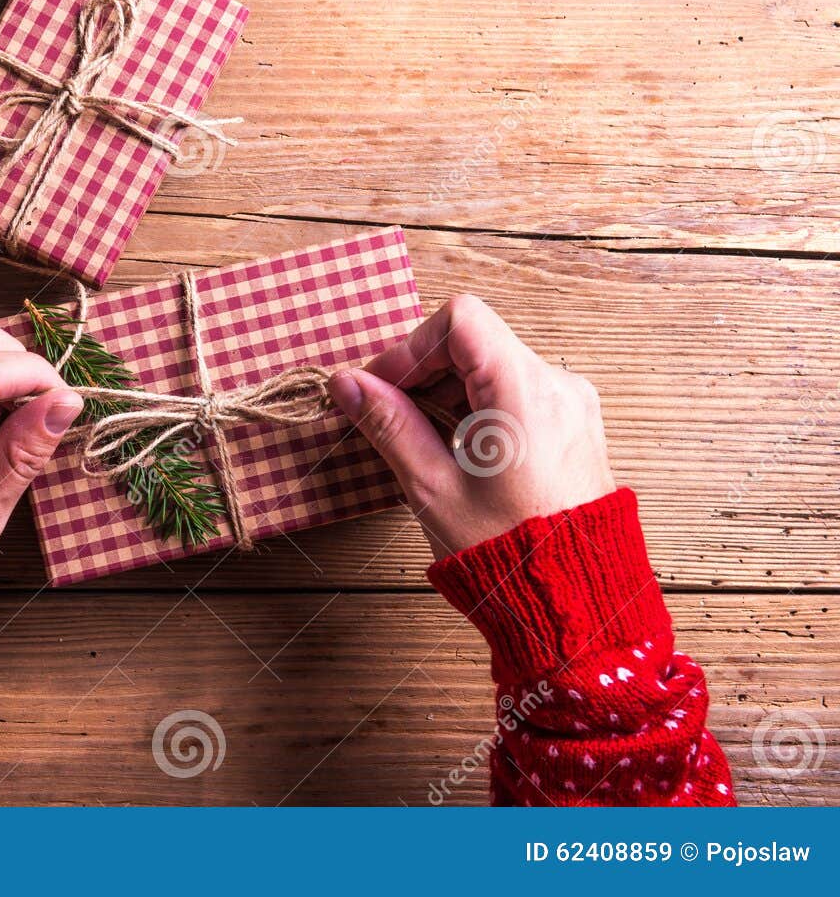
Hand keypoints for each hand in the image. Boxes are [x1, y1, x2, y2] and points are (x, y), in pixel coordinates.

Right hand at [326, 294, 615, 558]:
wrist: (575, 605)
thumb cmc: (507, 552)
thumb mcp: (432, 486)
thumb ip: (389, 423)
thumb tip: (348, 383)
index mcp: (526, 391)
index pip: (460, 320)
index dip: (410, 346)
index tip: (382, 384)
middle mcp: (559, 386)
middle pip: (476, 340)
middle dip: (425, 372)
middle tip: (389, 414)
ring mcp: (573, 405)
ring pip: (495, 365)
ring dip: (449, 391)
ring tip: (422, 441)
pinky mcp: (576, 426)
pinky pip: (518, 392)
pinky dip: (479, 406)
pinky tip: (457, 450)